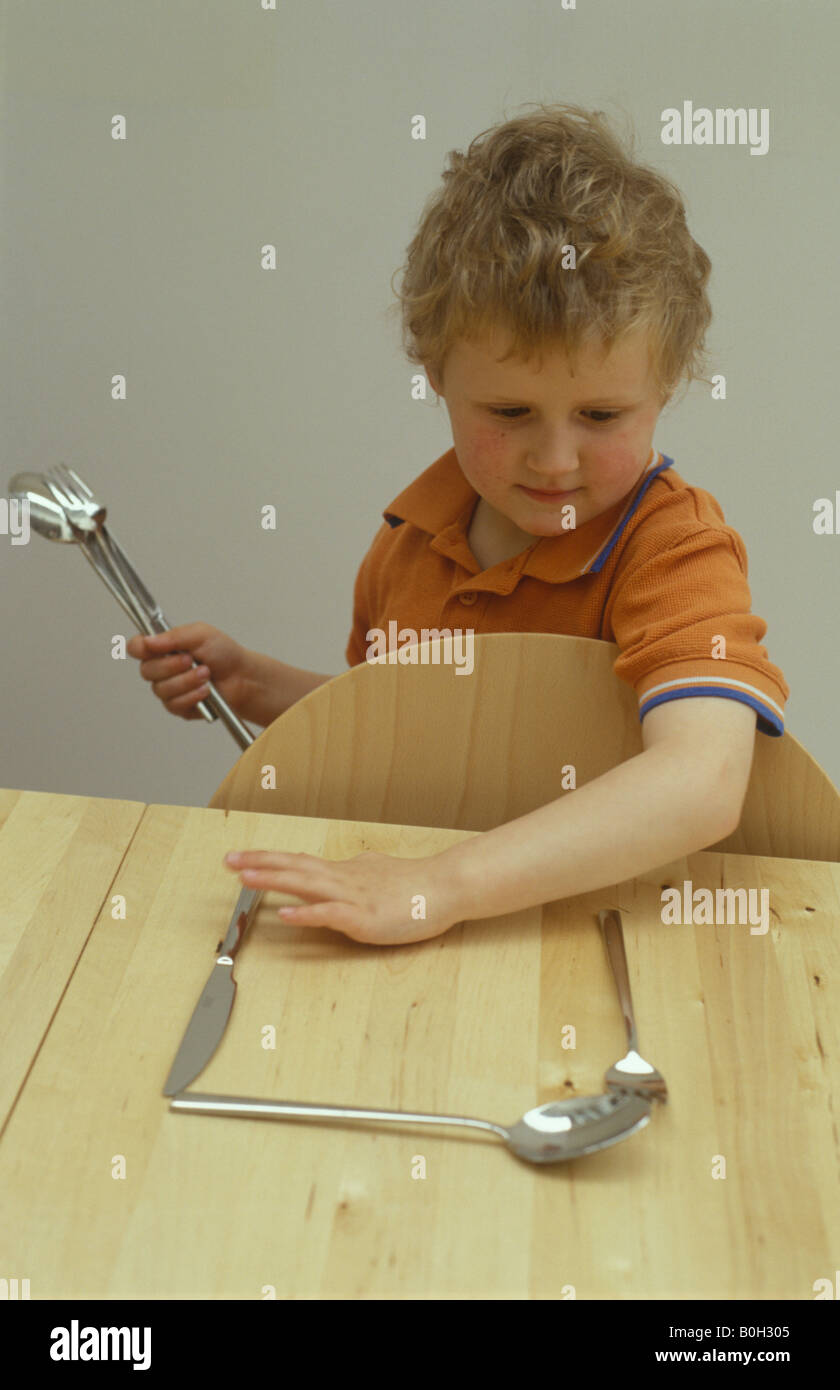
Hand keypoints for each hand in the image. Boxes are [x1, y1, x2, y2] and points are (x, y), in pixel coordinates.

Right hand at [126, 622, 251, 720]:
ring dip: (186, 681)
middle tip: (191, 660)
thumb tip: (148, 641)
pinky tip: (205, 690)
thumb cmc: (223, 653)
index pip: (136, 647)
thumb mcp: (201, 634)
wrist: (242, 677)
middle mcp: (161, 668)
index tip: (151, 648)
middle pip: (147, 671)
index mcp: (163, 647)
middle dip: (172, 666)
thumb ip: (174, 636)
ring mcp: (168, 689)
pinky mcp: (178, 707)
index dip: (139, 648)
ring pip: (161, 689)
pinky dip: (192, 696)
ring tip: (206, 674)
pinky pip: (174, 704)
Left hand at [224, 848, 468, 945]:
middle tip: (228, 860)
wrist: (446, 886)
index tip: (242, 858)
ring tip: (245, 877)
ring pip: (306, 885)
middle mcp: (342, 880)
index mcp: (343, 873)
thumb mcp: (379, 874)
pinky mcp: (364, 918)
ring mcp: (352, 897)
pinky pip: (330, 915)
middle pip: (294, 867)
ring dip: (274, 880)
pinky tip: (286, 915)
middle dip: (259, 863)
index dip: (268, 859)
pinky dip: (306, 914)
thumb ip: (357, 875)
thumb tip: (346, 870)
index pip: (299, 862)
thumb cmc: (416, 885)